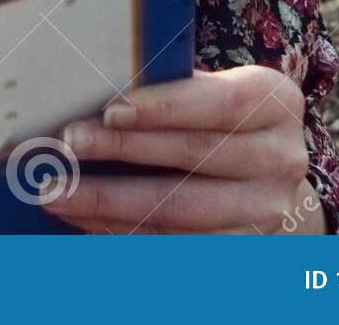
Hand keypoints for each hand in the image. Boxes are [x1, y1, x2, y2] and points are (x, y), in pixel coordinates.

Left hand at [41, 65, 325, 233]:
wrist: (260, 177)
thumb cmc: (214, 118)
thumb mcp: (207, 90)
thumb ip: (167, 87)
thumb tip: (87, 89)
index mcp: (276, 101)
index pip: (221, 103)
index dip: (164, 108)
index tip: (110, 111)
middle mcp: (281, 158)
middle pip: (194, 156)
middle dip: (122, 151)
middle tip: (68, 145)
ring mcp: (267, 211)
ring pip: (180, 210)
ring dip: (109, 202)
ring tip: (57, 190)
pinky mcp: (243, 251)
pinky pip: (175, 247)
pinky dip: (123, 233)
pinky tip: (82, 220)